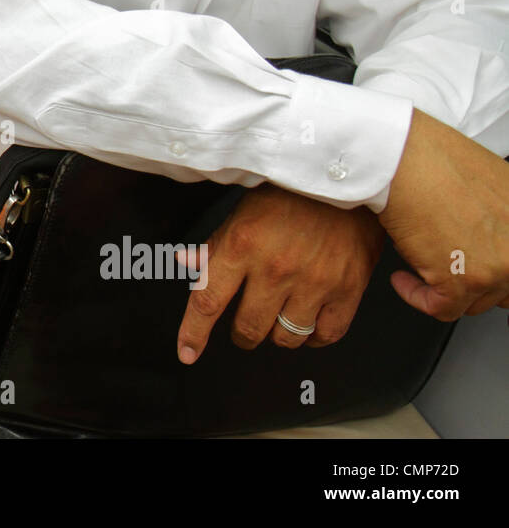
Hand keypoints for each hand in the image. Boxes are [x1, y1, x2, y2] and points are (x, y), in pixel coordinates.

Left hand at [176, 184, 384, 363]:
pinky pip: (325, 335)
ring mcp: (313, 282)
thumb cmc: (290, 194)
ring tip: (278, 317)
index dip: (193, 333)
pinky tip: (308, 324)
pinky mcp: (348, 290)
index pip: (207, 301)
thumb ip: (216, 246)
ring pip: (286, 337)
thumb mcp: (242, 212)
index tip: (187, 352)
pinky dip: (313, 338)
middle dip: (242, 334)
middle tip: (245, 325)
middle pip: (248, 328)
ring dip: (277, 335)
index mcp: (242, 246)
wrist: (346, 180)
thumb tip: (186, 263)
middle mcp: (275, 268)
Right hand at [380, 108, 508, 319]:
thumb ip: (501, 216)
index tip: (473, 267)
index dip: (492, 268)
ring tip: (420, 268)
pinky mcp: (464, 281)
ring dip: (442, 289)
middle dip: (471, 281)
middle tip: (447, 268)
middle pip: (501, 290)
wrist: (403, 159)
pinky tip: (403, 279)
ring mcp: (499, 267)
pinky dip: (417, 297)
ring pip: (472, 302)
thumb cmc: (433, 158)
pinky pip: (441, 308)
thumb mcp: (491, 183)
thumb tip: (489, 232)